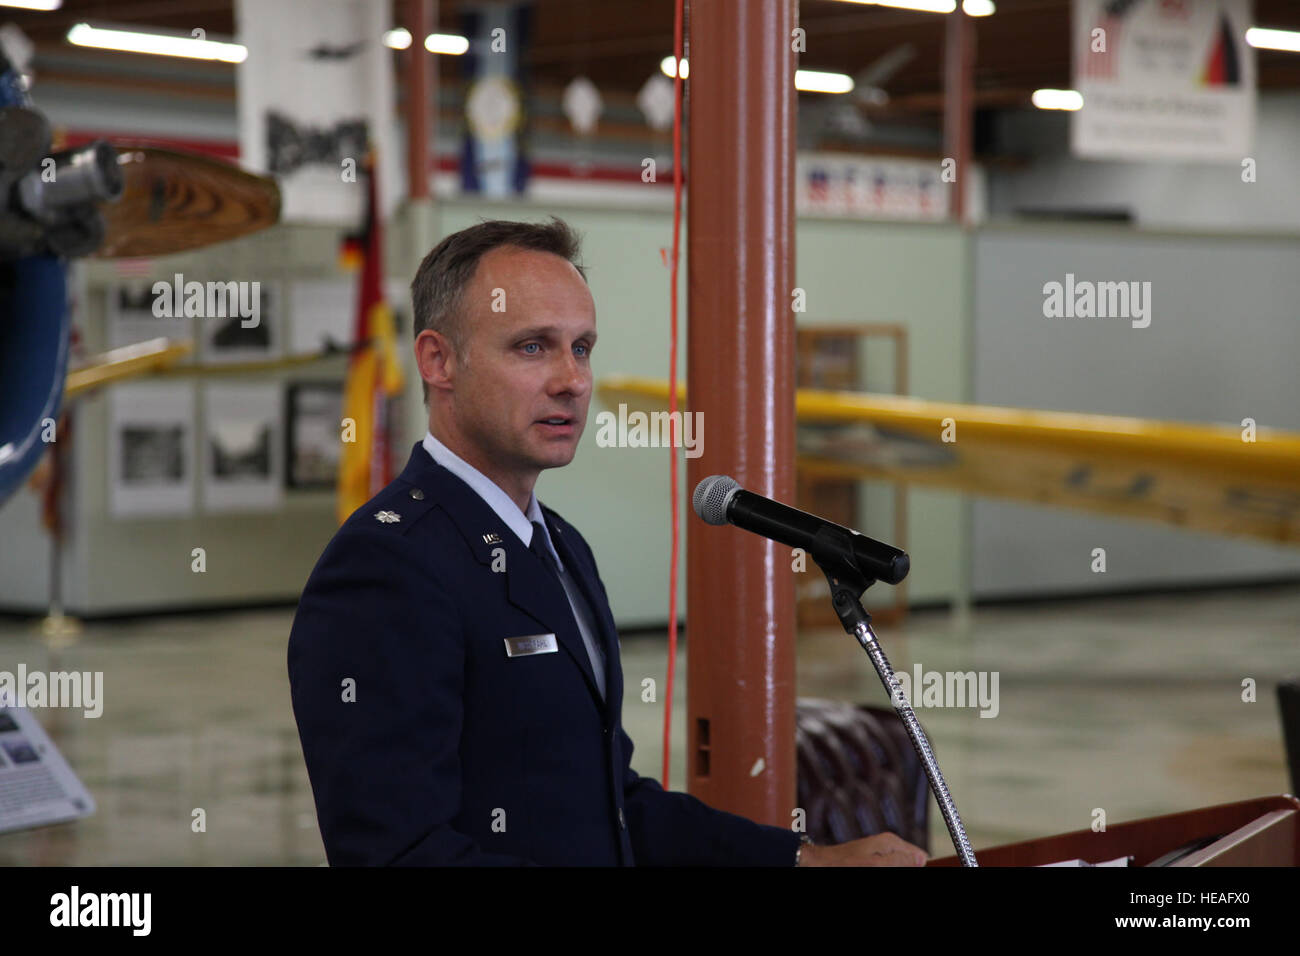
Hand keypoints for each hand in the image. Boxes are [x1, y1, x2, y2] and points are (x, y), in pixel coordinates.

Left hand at [798, 832, 927, 866]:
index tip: (904, 870)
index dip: (916, 867)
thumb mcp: (875, 864)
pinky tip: (870, 868)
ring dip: (890, 868)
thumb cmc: (844, 864)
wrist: (819, 864)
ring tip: (871, 867)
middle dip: (902, 868)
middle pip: (908, 863)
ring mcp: (879, 852)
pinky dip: (881, 867)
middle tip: (879, 867)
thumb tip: (922, 859)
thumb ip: (900, 861)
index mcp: (891, 842)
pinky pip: (884, 865)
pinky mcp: (871, 860)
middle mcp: (888, 845)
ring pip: (896, 865)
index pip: (920, 858)